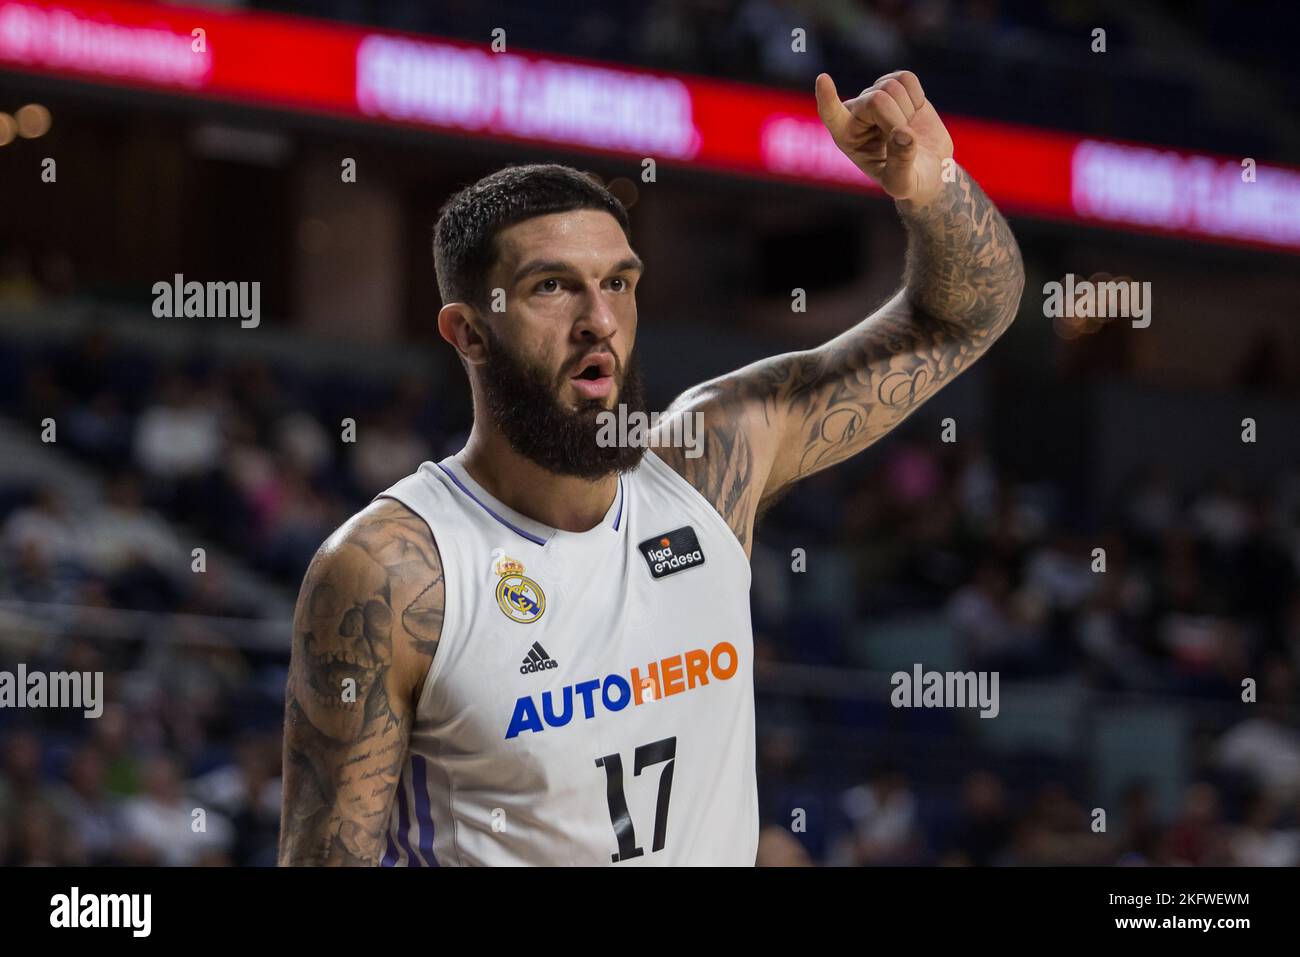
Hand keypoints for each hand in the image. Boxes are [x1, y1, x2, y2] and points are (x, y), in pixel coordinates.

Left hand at [815, 70, 953, 206]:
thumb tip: (902, 134)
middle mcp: (856, 114)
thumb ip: (900, 163)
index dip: (828, 98)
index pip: (830, 114)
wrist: (930, 169)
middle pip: (877, 100)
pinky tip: (913, 113)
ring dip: (909, 110)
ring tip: (907, 128)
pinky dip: (917, 96)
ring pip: (892, 86)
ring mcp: (875, 97)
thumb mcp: (902, 183)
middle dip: (898, 120)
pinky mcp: (895, 86)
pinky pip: (906, 77)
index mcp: (847, 138)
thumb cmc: (908, 181)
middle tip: (907, 140)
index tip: (823, 79)